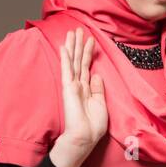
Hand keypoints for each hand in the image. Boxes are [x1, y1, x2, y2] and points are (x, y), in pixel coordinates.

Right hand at [50, 27, 107, 166]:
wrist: (84, 137)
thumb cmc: (92, 126)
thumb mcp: (101, 105)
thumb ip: (98, 89)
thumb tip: (97, 75)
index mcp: (87, 90)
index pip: (87, 67)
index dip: (89, 53)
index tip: (91, 40)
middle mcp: (79, 85)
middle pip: (79, 61)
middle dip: (79, 45)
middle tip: (79, 29)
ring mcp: (72, 85)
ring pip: (73, 61)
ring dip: (73, 46)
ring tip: (73, 32)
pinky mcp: (68, 87)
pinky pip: (67, 69)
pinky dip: (66, 57)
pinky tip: (64, 46)